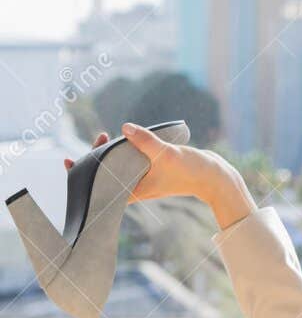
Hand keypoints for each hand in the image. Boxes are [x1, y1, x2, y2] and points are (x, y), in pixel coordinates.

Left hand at [66, 124, 254, 228]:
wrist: (216, 178)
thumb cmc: (192, 172)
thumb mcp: (168, 155)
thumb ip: (147, 142)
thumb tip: (125, 127)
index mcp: (133, 190)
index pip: (98, 186)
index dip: (80, 174)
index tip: (70, 159)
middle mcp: (135, 187)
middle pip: (103, 175)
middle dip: (95, 157)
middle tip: (101, 137)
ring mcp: (143, 180)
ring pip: (116, 168)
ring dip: (109, 153)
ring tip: (107, 137)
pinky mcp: (152, 173)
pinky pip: (129, 164)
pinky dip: (122, 153)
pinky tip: (125, 141)